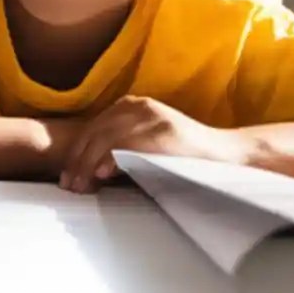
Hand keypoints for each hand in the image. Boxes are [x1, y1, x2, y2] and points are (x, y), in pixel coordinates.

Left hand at [61, 96, 252, 193]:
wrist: (227, 154)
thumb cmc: (184, 157)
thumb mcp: (146, 146)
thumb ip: (120, 149)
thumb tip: (88, 172)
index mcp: (130, 106)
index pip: (91, 128)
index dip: (75, 154)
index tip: (67, 177)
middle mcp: (137, 105)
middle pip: (94, 132)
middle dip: (77, 161)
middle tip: (69, 186)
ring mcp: (150, 115)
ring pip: (106, 138)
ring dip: (88, 164)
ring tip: (81, 186)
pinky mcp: (162, 129)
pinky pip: (128, 142)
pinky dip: (111, 158)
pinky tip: (103, 174)